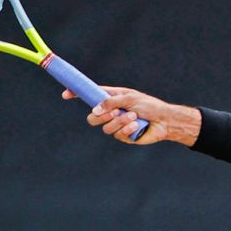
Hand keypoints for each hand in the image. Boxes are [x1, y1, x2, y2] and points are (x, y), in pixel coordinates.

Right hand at [64, 85, 183, 144]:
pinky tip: (135, 126)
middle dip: (101, 116)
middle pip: (92, 117)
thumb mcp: (129, 98)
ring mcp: (116, 125)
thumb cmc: (149, 105)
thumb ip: (111, 102)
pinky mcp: (123, 136)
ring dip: (118, 121)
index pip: (89, 96)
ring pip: (104, 127)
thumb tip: (94, 110)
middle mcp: (111, 112)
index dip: (77, 94)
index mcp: (111, 98)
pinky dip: (125, 129)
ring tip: (133, 116)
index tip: (66, 94)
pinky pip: (116, 135)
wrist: (164, 120)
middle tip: (115, 112)